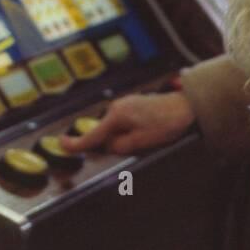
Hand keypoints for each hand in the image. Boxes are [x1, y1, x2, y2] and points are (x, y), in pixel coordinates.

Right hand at [60, 91, 194, 155]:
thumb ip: (119, 146)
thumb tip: (108, 146)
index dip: (76, 144)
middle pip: (104, 132)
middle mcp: (118, 106)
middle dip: (113, 143)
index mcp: (117, 115)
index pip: (92, 135)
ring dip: (124, 136)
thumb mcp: (142, 142)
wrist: (187, 107)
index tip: (62, 145)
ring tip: (149, 135)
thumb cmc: (168, 123)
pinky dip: (129, 130)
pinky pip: (123, 122)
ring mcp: (125, 103)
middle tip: (138, 144)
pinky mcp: (133, 104)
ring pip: (115, 128)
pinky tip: (148, 130)